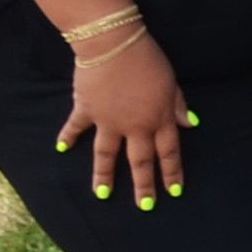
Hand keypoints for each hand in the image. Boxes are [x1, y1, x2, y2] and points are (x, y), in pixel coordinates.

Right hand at [57, 29, 187, 208]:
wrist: (113, 46)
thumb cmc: (148, 60)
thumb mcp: (171, 82)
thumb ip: (178, 105)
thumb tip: (190, 124)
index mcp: (159, 119)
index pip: (168, 152)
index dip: (171, 172)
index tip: (174, 191)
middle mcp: (134, 126)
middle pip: (140, 161)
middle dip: (143, 185)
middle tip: (144, 206)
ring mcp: (108, 121)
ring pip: (107, 155)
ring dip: (104, 176)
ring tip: (102, 195)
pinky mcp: (86, 110)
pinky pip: (75, 128)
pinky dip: (67, 137)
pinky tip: (61, 150)